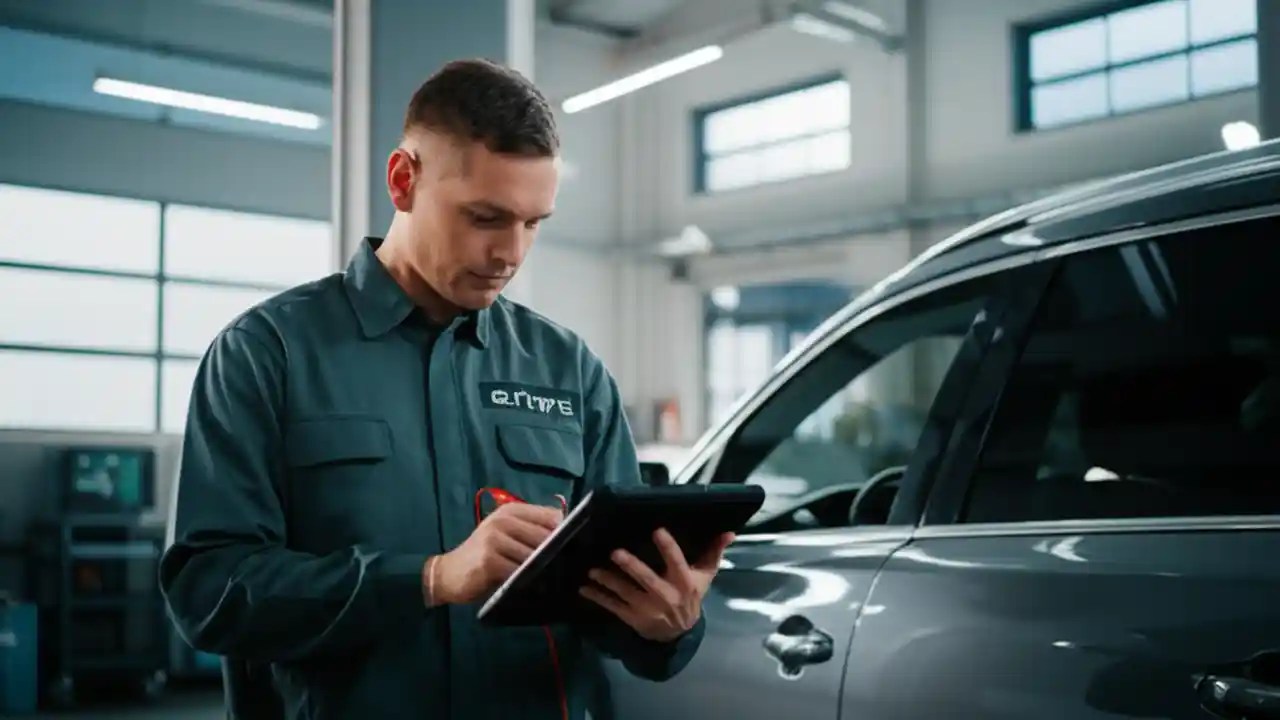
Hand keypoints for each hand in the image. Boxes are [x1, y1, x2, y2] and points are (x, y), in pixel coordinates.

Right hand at [432, 503, 562, 604]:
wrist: (448, 573)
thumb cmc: (483, 555)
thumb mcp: (506, 535)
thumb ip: (532, 531)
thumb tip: (568, 537)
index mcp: (511, 510)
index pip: (550, 515)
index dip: (565, 532)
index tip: (575, 547)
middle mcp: (503, 520)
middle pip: (544, 535)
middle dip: (556, 552)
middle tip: (567, 567)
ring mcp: (494, 538)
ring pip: (532, 555)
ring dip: (543, 568)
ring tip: (551, 579)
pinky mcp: (489, 559)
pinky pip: (518, 571)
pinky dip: (528, 580)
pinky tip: (533, 586)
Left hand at [580, 529, 734, 642]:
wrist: (679, 633)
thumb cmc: (691, 596)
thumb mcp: (705, 576)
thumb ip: (714, 552)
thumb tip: (729, 531)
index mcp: (684, 583)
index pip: (677, 562)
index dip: (668, 548)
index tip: (657, 530)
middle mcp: (666, 596)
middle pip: (647, 579)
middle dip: (631, 566)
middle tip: (615, 552)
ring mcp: (648, 609)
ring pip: (626, 593)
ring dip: (608, 581)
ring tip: (593, 570)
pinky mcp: (633, 618)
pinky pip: (613, 607)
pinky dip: (598, 597)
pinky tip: (585, 589)